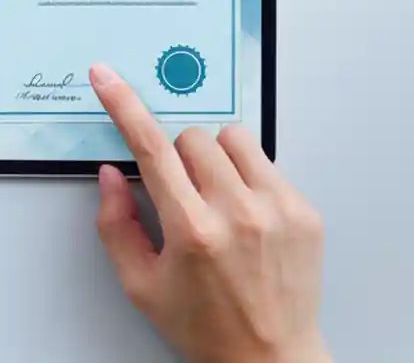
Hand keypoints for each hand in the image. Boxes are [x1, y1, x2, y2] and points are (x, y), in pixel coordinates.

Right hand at [90, 63, 327, 362]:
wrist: (270, 358)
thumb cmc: (202, 326)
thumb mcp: (140, 283)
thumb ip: (116, 224)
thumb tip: (112, 174)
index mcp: (192, 232)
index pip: (151, 149)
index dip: (124, 106)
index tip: (107, 78)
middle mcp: (238, 214)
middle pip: (193, 137)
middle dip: (177, 157)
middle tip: (179, 194)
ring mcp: (278, 210)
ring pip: (233, 138)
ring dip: (214, 157)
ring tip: (214, 197)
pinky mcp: (305, 212)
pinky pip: (267, 161)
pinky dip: (247, 176)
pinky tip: (244, 213)